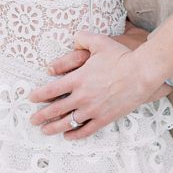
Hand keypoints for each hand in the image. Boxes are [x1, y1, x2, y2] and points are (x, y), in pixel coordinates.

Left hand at [28, 31, 168, 139]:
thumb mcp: (99, 42)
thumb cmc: (120, 57)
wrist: (141, 73)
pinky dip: (75, 134)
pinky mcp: (105, 118)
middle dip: (41, 116)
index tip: (31, 99)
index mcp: (77, 79)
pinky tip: (68, 136)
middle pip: (55, 110)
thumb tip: (74, 37)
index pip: (50, 90)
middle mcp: (82, 96)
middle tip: (32, 120)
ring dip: (54, 128)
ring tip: (45, 131)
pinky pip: (86, 130)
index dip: (38, 96)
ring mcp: (93, 109)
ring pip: (68, 122)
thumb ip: (82, 38)